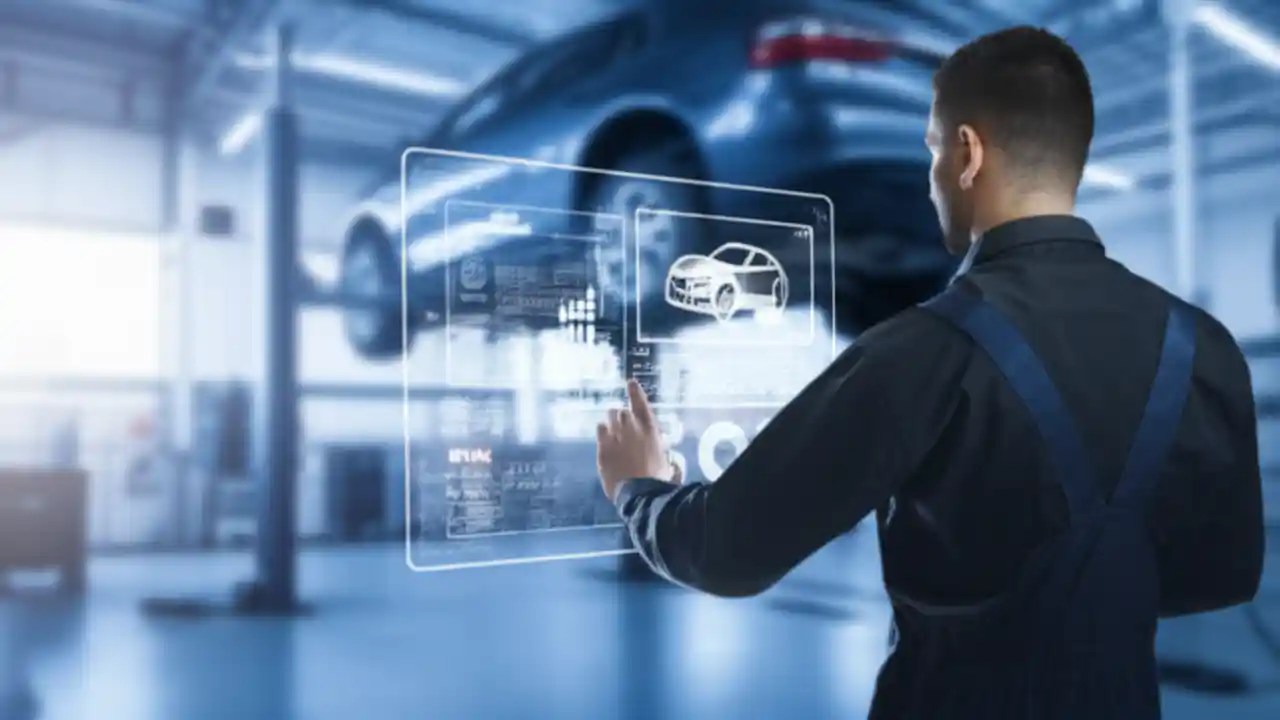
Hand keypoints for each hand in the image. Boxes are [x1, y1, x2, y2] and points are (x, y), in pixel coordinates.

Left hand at [597, 380, 677, 502]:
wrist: (640, 494)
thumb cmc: (659, 481)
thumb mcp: (669, 468)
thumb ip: (669, 461)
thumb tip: (672, 465)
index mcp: (651, 431)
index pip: (641, 404)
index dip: (635, 392)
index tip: (631, 382)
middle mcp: (632, 428)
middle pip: (622, 412)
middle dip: (622, 417)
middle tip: (623, 427)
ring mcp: (616, 436)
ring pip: (610, 417)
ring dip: (612, 422)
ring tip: (613, 430)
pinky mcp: (603, 447)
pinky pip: (600, 430)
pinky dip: (604, 432)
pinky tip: (605, 439)